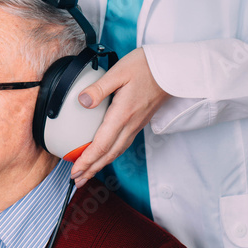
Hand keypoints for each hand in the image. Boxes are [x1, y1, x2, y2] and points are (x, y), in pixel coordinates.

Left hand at [71, 47, 169, 185]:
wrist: (172, 69)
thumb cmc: (146, 67)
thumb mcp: (118, 72)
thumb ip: (98, 88)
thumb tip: (82, 101)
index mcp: (122, 114)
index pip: (102, 144)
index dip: (87, 161)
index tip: (75, 171)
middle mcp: (130, 124)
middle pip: (109, 154)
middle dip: (92, 169)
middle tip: (77, 180)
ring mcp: (137, 124)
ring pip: (117, 151)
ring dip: (101, 164)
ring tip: (88, 173)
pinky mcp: (140, 121)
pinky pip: (124, 143)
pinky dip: (111, 154)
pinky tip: (105, 154)